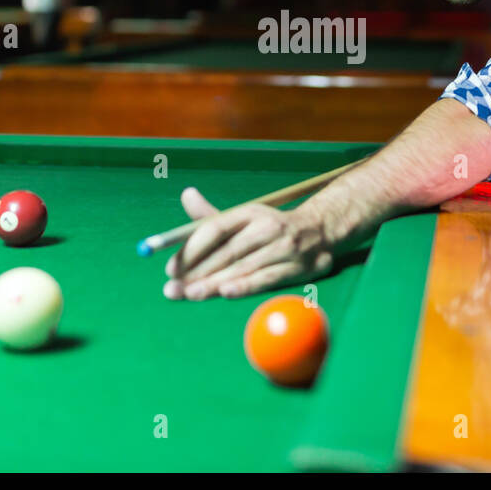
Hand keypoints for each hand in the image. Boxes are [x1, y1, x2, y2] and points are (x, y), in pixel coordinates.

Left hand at [163, 187, 335, 299]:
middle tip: (174, 289)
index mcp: (249, 213)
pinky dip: (246, 286)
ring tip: (192, 294)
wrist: (320, 231)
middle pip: (227, 251)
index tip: (170, 267)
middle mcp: (266, 226)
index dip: (191, 249)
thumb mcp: (244, 219)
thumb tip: (186, 194)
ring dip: (216, 283)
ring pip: (244, 267)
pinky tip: (227, 293)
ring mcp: (284, 246)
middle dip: (197, 273)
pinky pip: (267, 278)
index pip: (215, 228)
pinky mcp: (298, 266)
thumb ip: (212, 216)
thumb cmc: (270, 230)